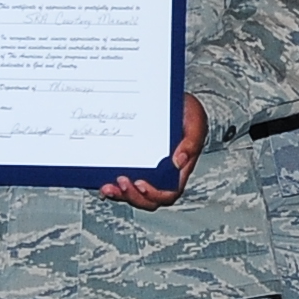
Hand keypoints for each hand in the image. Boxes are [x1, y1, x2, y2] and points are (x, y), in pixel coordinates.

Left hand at [100, 95, 209, 210]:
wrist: (172, 100)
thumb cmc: (187, 112)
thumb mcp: (195, 121)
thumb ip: (191, 142)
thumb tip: (179, 161)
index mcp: (178, 169)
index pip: (168, 192)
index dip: (154, 194)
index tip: (141, 184)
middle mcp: (161, 173)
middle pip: (148, 198)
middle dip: (132, 196)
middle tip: (121, 182)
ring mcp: (146, 170)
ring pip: (133, 193)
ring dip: (119, 193)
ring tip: (108, 186)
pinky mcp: (133, 162)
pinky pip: (122, 180)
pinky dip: (112, 184)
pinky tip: (103, 179)